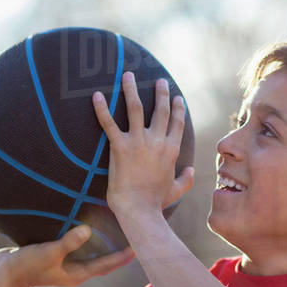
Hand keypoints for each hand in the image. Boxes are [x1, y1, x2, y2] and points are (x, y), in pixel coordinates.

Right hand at [0, 226, 134, 286]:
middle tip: (135, 237)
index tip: (140, 246)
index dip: (123, 256)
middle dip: (119, 251)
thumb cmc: (25, 265)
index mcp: (77, 274)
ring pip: (92, 255)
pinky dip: (87, 241)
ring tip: (117, 232)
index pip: (106, 265)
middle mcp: (75, 271)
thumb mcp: (48, 252)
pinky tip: (88, 228)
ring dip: (104, 245)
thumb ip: (68, 242)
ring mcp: (65, 265)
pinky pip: (78, 249)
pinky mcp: (56, 258)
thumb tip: (87, 230)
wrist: (1, 276)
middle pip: (103, 261)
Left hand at [92, 73, 193, 216]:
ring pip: (136, 108)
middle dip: (161, 93)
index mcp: (171, 150)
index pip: (177, 123)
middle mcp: (157, 142)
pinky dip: (101, 108)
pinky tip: (95, 95)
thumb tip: (191, 170)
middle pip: (161, 110)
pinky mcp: (120, 147)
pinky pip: (109, 123)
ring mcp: (139, 142)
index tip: (177, 97)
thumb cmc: (155, 203)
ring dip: (132, 89)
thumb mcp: (176, 191)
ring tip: (128, 75)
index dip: (178, 108)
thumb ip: (185, 179)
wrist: (139, 211)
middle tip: (159, 81)